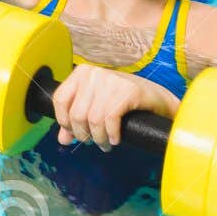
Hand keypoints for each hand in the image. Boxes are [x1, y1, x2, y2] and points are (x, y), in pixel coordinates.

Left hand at [51, 61, 180, 150]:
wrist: (156, 98)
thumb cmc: (123, 102)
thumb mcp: (96, 107)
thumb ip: (76, 121)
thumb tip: (62, 139)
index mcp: (82, 72)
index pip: (60, 99)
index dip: (64, 121)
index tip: (74, 133)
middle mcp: (94, 73)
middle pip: (76, 114)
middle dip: (84, 135)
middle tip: (94, 142)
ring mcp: (111, 80)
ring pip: (93, 120)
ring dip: (99, 138)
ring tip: (106, 143)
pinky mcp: (128, 91)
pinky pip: (110, 120)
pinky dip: (112, 135)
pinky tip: (116, 138)